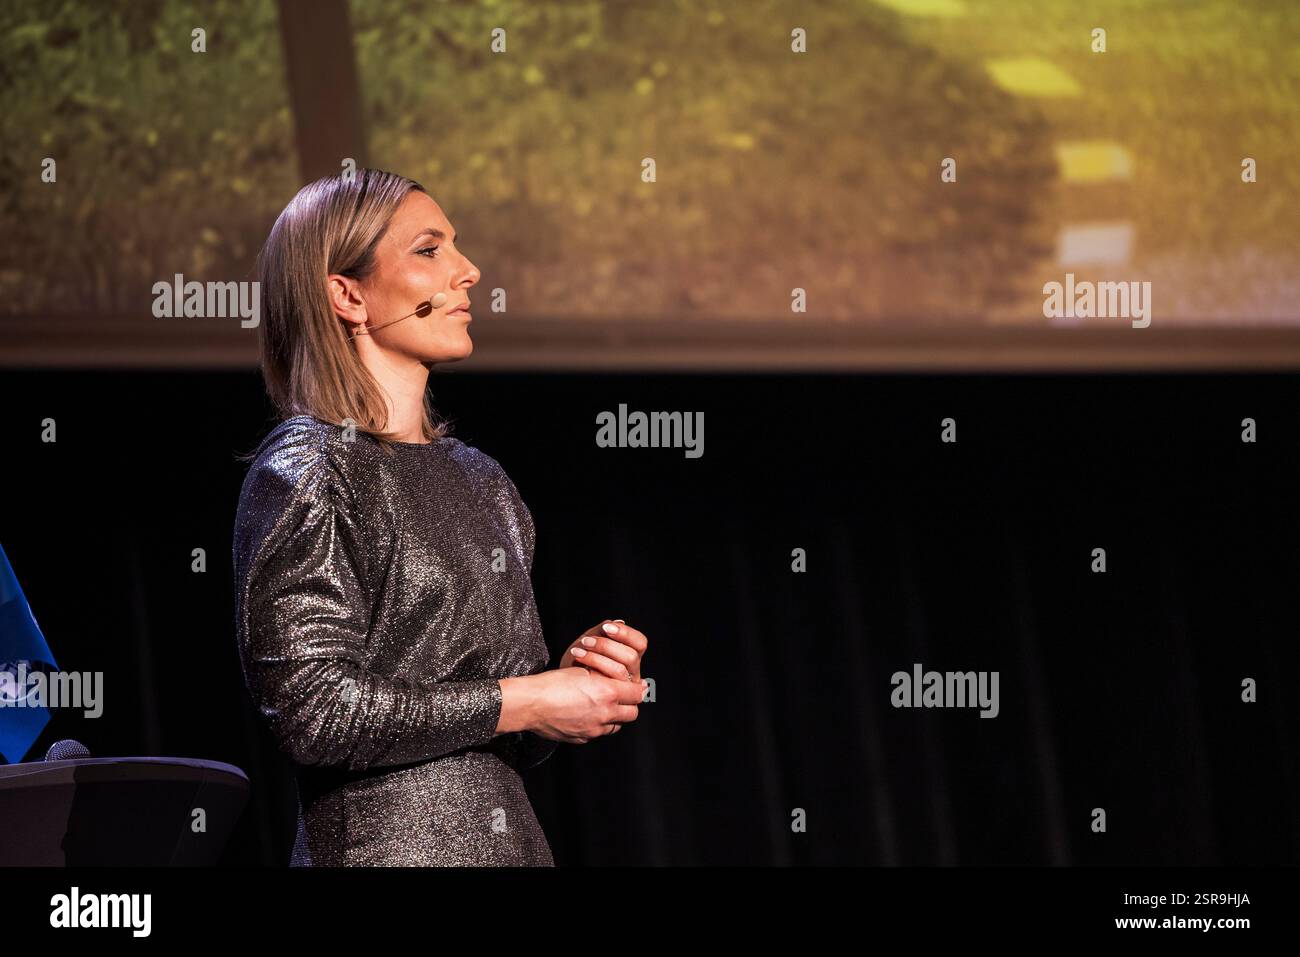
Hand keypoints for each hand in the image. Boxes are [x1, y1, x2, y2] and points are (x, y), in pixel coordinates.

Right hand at [528, 666, 644, 743]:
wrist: (530, 704)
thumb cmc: (552, 683)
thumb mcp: (582, 671)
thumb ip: (603, 676)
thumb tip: (615, 677)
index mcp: (607, 692)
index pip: (638, 694)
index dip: (637, 689)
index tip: (635, 687)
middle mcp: (604, 713)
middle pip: (632, 713)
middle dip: (629, 705)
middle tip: (621, 697)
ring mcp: (594, 729)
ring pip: (616, 726)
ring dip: (615, 717)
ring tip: (603, 706)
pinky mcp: (582, 738)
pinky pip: (598, 733)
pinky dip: (598, 725)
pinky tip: (586, 715)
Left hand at [559, 618, 646, 686]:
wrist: (563, 679)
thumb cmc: (579, 658)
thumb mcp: (590, 640)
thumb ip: (603, 631)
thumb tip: (619, 622)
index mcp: (630, 655)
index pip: (640, 643)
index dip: (626, 634)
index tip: (606, 628)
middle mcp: (631, 671)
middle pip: (631, 657)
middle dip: (606, 646)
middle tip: (586, 641)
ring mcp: (622, 686)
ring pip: (620, 670)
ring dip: (597, 658)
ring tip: (578, 651)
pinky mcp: (611, 696)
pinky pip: (606, 684)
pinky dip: (591, 670)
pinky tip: (578, 662)